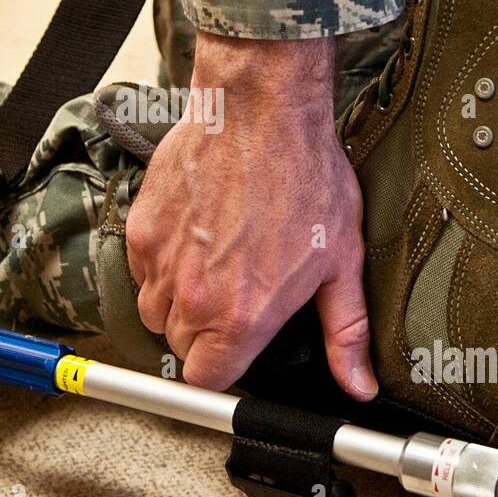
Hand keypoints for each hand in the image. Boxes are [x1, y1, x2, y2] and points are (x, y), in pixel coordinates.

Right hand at [126, 30, 377, 399]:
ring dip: (177, 299)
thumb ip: (345, 332)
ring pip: (154, 309)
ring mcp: (161, 260)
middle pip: (179, 346)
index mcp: (242, 316)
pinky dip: (160, 262)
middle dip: (204, 332)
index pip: (206, 381)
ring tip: (214, 264)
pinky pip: (140, 268)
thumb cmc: (303, 176)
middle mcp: (193, 297)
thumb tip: (358, 384)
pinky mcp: (141, 227)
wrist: (260, 112)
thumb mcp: (341, 260)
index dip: (222, 371)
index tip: (235, 354)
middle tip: (236, 295)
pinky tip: (195, 235)